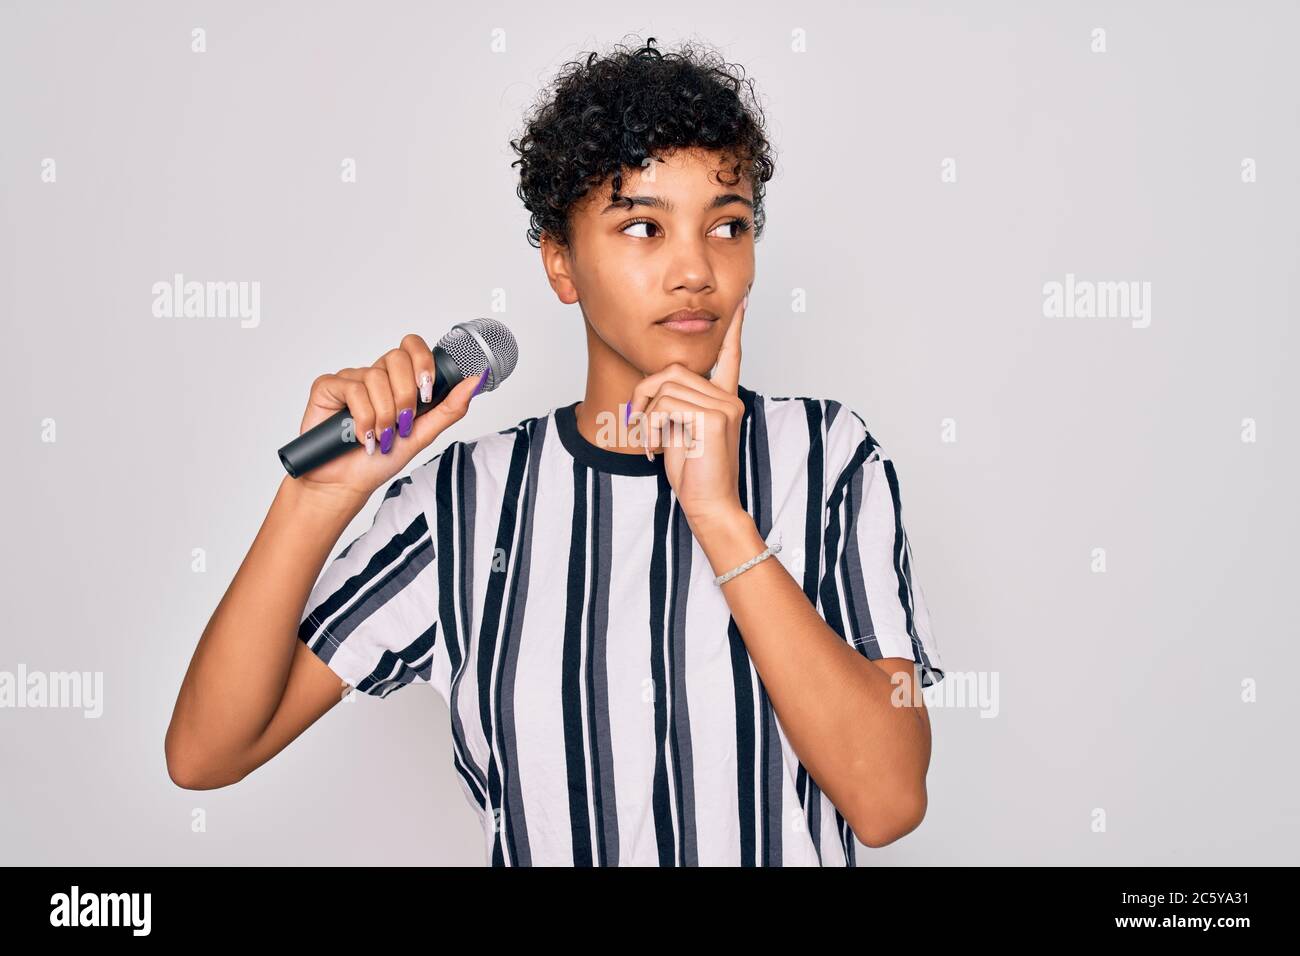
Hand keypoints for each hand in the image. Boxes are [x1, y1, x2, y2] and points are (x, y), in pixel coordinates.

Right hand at [294, 333, 483, 504]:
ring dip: (383, 414)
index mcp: (399, 381)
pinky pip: (352, 388)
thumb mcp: (423, 434)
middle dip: (405, 395)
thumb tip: (476, 380)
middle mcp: (375, 376)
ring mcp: (350, 379)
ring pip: (375, 376)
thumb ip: (450, 407)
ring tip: (380, 437)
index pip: (413, 347)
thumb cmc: (381, 460)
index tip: (426, 393)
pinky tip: (361, 436)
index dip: (423, 363)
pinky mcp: (328, 387)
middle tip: (402, 423)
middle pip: (396, 357)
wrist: (346, 483)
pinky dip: (362, 417)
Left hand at [626, 295, 749, 527]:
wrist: (710, 505)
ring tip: (652, 441)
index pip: (731, 357)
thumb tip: (657, 387)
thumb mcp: (681, 432)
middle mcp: (728, 398)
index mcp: (724, 399)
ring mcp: (724, 406)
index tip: (740, 302)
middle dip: (644, 395)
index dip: (734, 329)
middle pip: (673, 371)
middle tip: (639, 425)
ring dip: (645, 415)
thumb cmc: (695, 474)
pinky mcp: (714, 418)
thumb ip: (677, 406)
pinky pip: (665, 404)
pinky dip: (651, 426)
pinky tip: (659, 447)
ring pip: (665, 387)